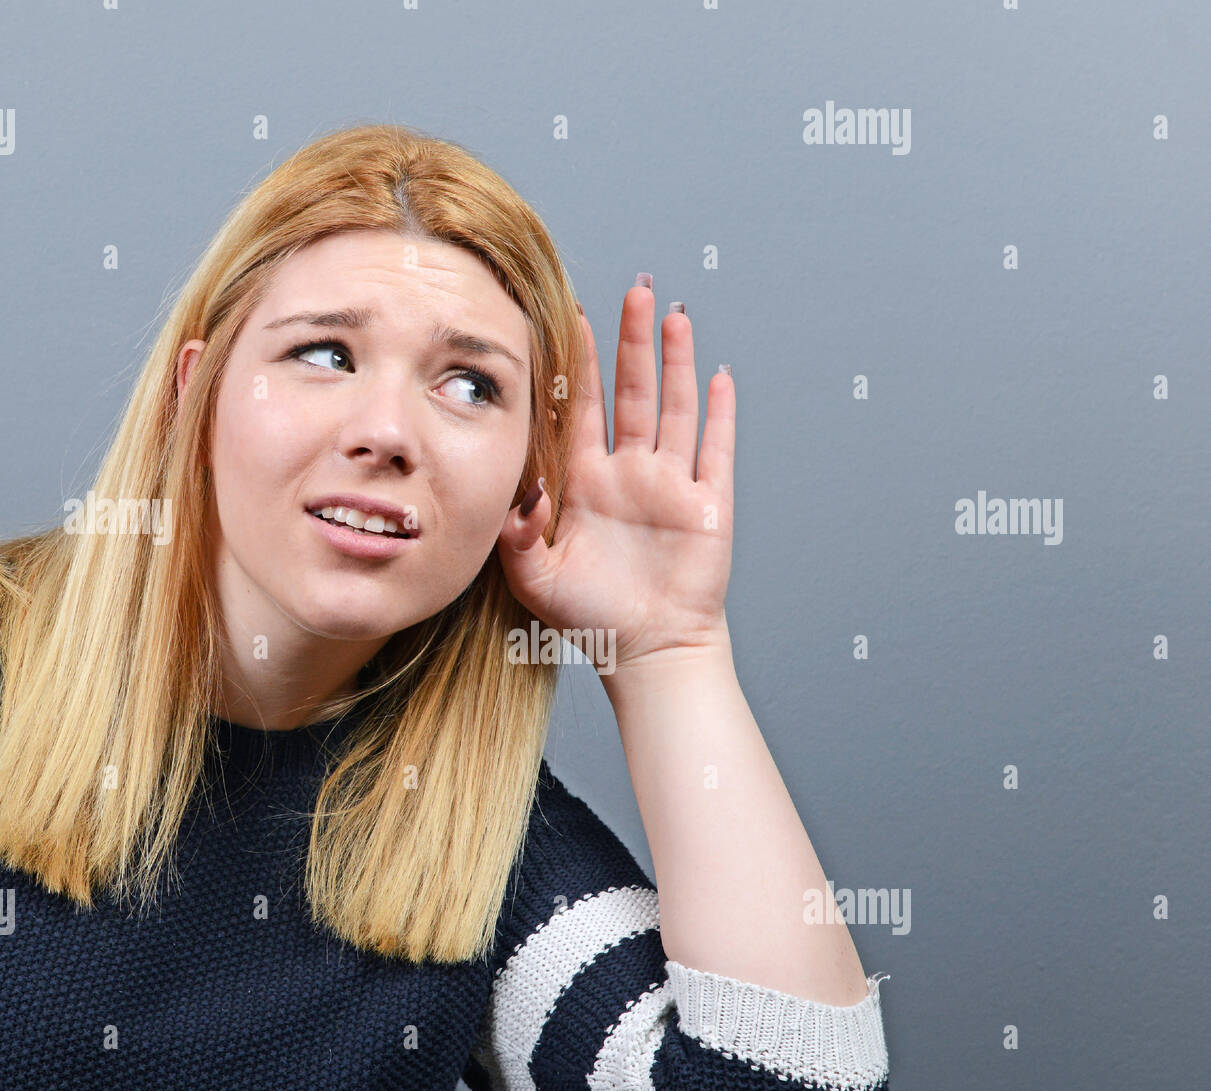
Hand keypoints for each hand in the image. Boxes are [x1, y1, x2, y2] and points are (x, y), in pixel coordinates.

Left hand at [496, 279, 735, 675]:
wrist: (647, 652)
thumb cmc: (590, 619)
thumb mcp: (534, 576)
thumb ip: (517, 532)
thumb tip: (521, 489)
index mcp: (585, 484)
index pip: (582, 410)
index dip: (580, 365)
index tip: (571, 318)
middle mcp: (628, 474)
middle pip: (631, 392)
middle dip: (631, 342)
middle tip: (631, 291)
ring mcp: (671, 484)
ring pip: (674, 407)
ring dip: (675, 362)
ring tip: (672, 316)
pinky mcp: (707, 503)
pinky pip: (716, 448)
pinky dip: (720, 413)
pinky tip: (719, 376)